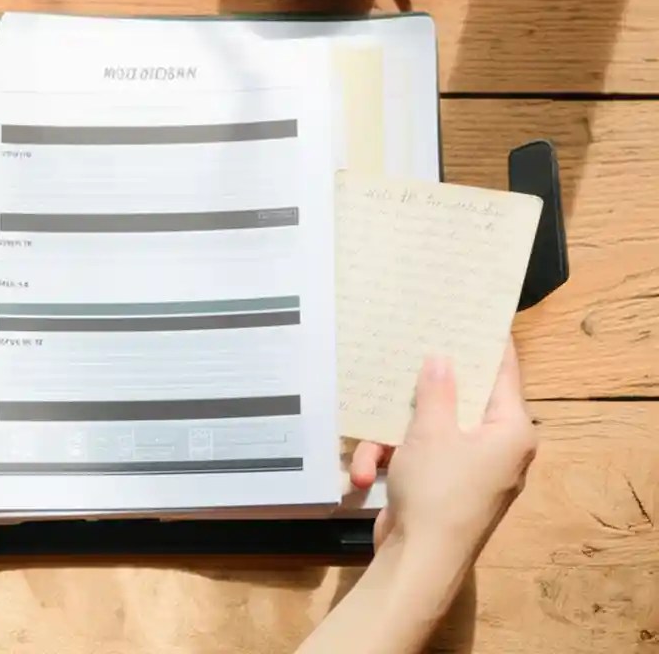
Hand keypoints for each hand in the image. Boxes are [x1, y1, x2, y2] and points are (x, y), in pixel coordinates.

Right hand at [350, 338, 536, 557]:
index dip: (485, 343)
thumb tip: (442, 358)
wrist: (418, 561)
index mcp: (511, 429)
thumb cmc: (438, 491)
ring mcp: (468, 469)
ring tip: (368, 449)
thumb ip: (437, 390)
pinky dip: (387, 462)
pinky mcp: (440, 487)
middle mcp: (496, 447)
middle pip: (459, 400)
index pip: (504, 372)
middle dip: (422, 389)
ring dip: (390, 438)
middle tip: (402, 351)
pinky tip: (362, 474)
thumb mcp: (432, 431)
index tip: (469, 313)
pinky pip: (415, 457)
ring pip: (427, 430)